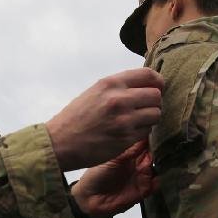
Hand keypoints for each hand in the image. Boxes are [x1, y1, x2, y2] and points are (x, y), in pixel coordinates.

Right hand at [46, 67, 162, 170]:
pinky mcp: (126, 139)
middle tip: (144, 109)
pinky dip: (141, 132)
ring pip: (156, 114)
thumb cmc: (76, 118)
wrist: (60, 142)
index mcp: (110, 84)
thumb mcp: (95, 92)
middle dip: (154, 103)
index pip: (149, 75)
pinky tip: (128, 132)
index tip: (157, 88)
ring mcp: (124, 120)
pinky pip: (147, 131)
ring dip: (149, 118)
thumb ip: (119, 87)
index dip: (158, 82)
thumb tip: (146, 85)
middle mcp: (119, 99)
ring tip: (135, 122)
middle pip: (156, 96)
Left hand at [71, 141, 157, 217]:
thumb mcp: (112, 160)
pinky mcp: (142, 191)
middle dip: (159, 150)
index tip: (156, 131)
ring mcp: (140, 178)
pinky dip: (158, 182)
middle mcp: (136, 165)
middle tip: (164, 144)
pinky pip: (155, 185)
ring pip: (156, 169)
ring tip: (163, 159)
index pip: (143, 145)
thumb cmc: (96, 176)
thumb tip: (142, 136)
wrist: (90, 199)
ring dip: (161, 165)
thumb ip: (129, 151)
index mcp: (128, 156)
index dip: (150, 139)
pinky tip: (157, 177)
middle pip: (152, 155)